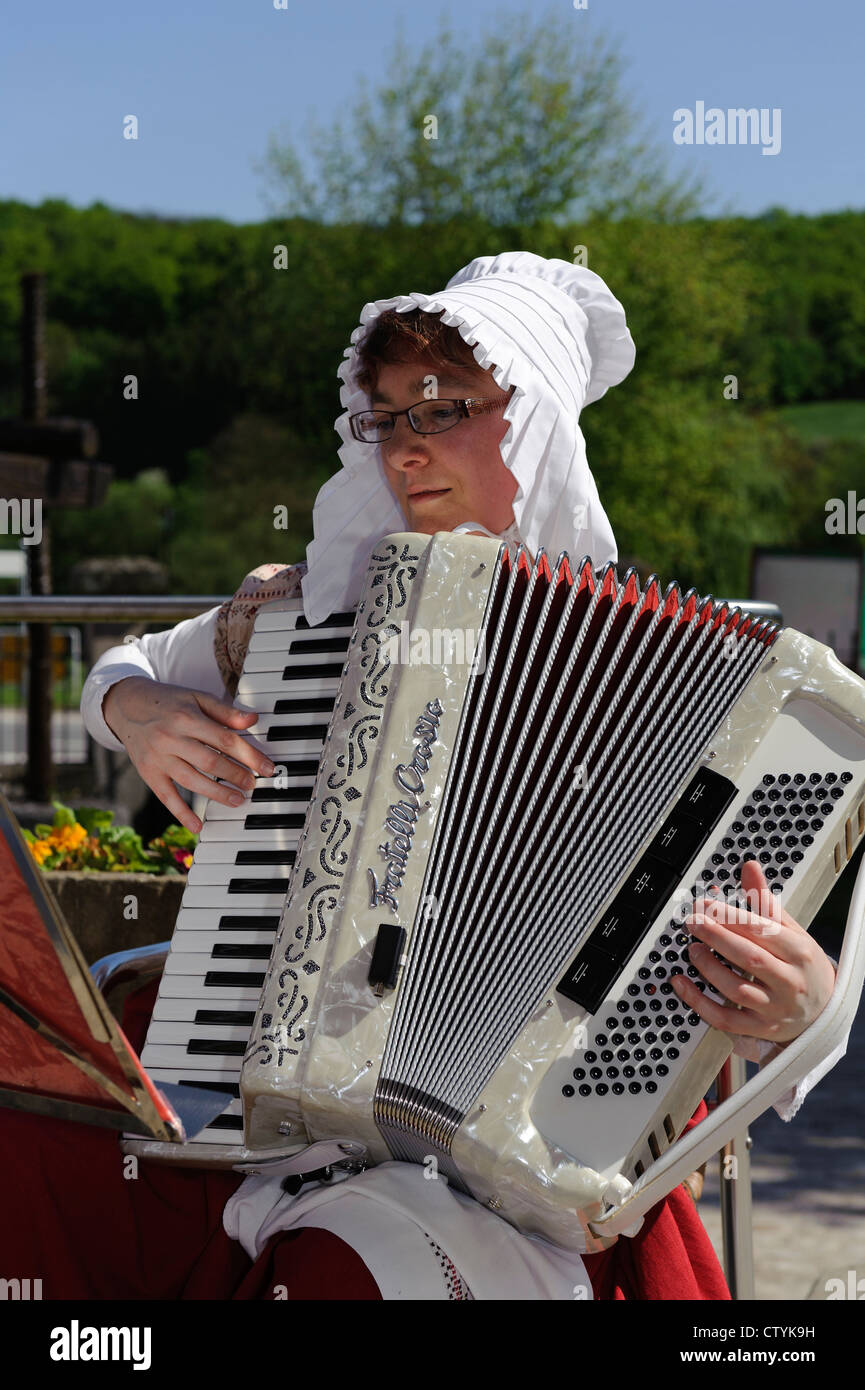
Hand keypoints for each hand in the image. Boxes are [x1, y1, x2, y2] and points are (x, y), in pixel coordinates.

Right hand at [102, 677, 273, 833]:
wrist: (126, 705)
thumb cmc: (168, 702)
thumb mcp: (197, 698)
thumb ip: (225, 711)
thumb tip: (253, 720)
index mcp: (187, 718)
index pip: (225, 740)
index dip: (249, 755)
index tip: (267, 768)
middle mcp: (171, 738)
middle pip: (210, 762)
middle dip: (236, 775)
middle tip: (253, 784)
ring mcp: (158, 758)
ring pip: (191, 781)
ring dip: (217, 794)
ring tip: (237, 800)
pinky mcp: (148, 772)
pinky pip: (166, 796)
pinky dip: (181, 813)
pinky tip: (197, 825)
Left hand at [670, 860, 835, 1044]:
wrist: (824, 1009)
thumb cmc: (803, 965)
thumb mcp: (792, 931)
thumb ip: (766, 902)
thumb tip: (749, 868)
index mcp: (799, 952)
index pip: (762, 931)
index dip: (731, 915)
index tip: (706, 903)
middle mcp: (789, 982)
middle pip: (749, 958)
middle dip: (717, 937)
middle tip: (692, 921)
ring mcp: (774, 1008)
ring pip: (737, 990)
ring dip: (709, 968)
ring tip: (693, 949)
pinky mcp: (759, 1028)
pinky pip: (725, 1019)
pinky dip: (700, 1003)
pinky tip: (681, 983)